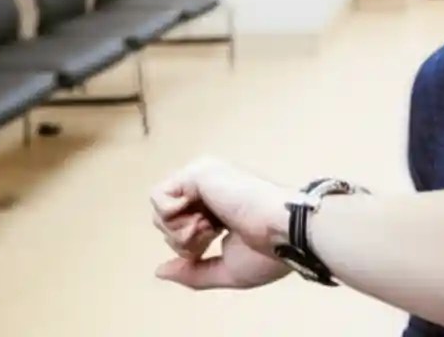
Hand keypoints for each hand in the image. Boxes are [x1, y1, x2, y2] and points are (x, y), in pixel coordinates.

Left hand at [151, 157, 292, 289]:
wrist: (285, 233)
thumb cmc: (268, 253)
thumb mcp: (226, 269)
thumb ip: (192, 271)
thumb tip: (159, 271)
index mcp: (217, 206)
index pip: (180, 228)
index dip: (190, 246)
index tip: (219, 241)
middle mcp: (208, 188)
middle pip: (166, 221)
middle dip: (184, 241)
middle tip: (215, 234)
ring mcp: (203, 177)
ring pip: (160, 211)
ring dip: (182, 231)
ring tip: (212, 227)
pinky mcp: (197, 172)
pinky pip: (159, 198)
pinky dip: (175, 219)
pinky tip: (204, 218)